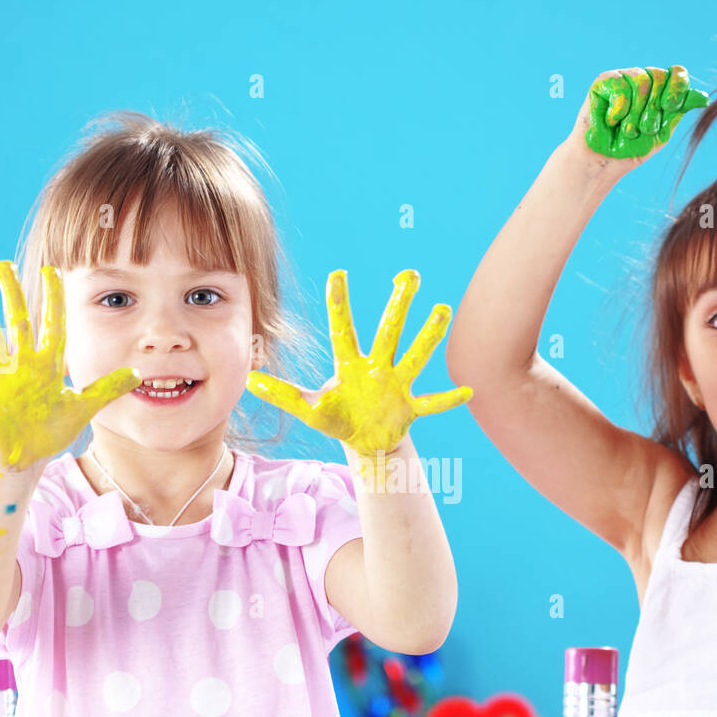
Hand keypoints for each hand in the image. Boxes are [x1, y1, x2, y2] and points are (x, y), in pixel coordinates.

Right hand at [0, 261, 142, 470]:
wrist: (29, 455)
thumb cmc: (54, 428)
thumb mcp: (84, 407)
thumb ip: (107, 389)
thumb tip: (138, 375)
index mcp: (48, 365)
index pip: (53, 326)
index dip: (53, 301)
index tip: (51, 271)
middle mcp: (25, 365)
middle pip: (18, 323)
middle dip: (12, 295)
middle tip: (2, 264)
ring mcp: (3, 378)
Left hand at [246, 269, 471, 459]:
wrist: (366, 442)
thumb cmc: (338, 418)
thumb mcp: (308, 408)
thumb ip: (282, 394)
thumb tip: (249, 380)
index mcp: (350, 365)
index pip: (343, 330)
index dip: (340, 305)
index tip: (338, 274)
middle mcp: (377, 368)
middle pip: (389, 331)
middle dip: (399, 304)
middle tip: (410, 275)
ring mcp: (397, 385)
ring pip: (415, 356)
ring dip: (429, 336)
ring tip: (442, 311)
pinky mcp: (410, 407)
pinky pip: (432, 402)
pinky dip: (448, 399)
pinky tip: (467, 391)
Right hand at [574, 65, 708, 162]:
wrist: (604, 161)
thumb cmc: (631, 148)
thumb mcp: (662, 131)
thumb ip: (680, 111)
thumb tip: (704, 97)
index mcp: (660, 89)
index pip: (677, 73)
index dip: (676, 88)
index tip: (670, 107)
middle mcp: (643, 79)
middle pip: (659, 76)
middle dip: (654, 107)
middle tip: (645, 128)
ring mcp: (624, 78)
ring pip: (641, 81)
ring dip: (636, 113)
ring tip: (628, 131)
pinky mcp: (604, 81)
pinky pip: (621, 84)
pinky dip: (620, 108)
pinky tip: (613, 121)